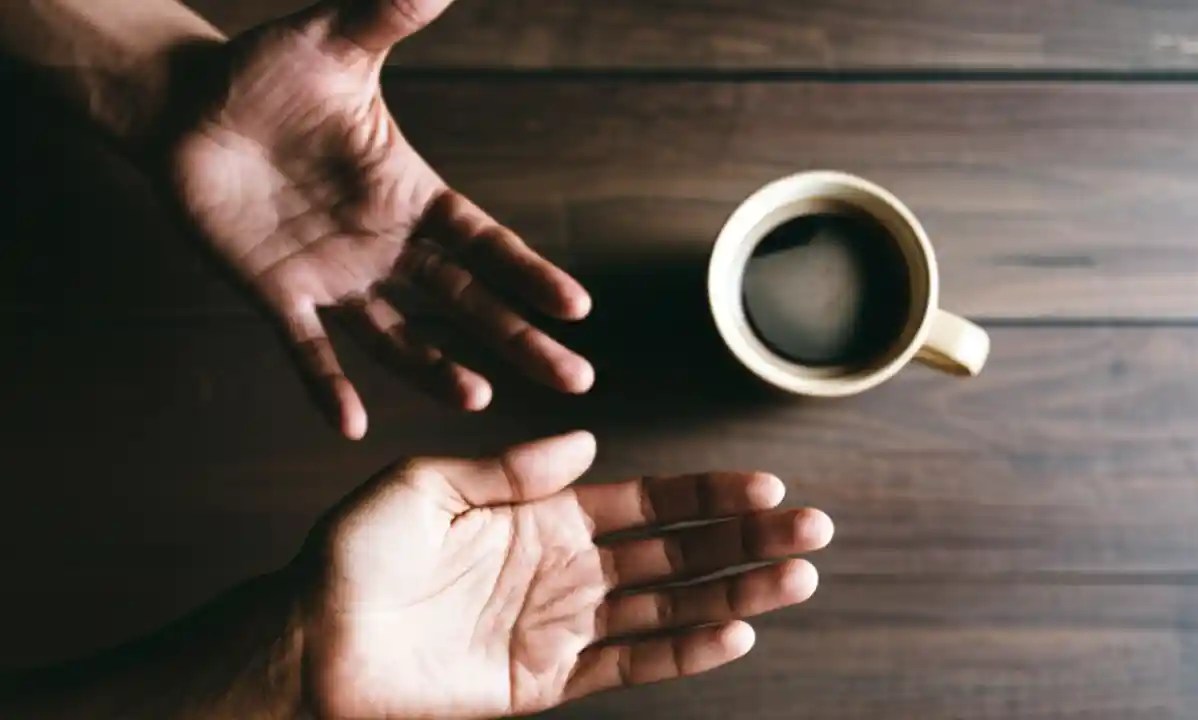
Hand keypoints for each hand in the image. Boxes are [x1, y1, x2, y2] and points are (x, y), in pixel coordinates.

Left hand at [168, 0, 592, 439]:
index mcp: (411, 194)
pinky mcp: (277, 296)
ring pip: (399, 335)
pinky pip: (308, 349)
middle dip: (518, 339)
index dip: (528, 273)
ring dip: (437, 369)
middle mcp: (386, 246)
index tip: (577, 306)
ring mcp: (335, 276)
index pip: (484, 241)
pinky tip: (353, 424)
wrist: (187, 109)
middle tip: (574, 379)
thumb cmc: (268, 72)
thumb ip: (388, 12)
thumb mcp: (334, 41)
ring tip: (477, 401)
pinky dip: (327, 385)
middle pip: (465, 302)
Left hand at [296, 432, 833, 717]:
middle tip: (813, 529)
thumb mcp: (429, 484)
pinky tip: (734, 633)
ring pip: (669, 606)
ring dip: (735, 593)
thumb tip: (590, 441)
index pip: (647, 501)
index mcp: (545, 515)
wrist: (309, 641)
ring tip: (799, 578)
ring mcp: (562, 626)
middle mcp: (567, 568)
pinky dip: (683, 651)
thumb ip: (514, 466)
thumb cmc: (355, 555)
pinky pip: (629, 663)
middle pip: (678, 553)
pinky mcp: (547, 680)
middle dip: (745, 541)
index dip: (705, 495)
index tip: (764, 486)